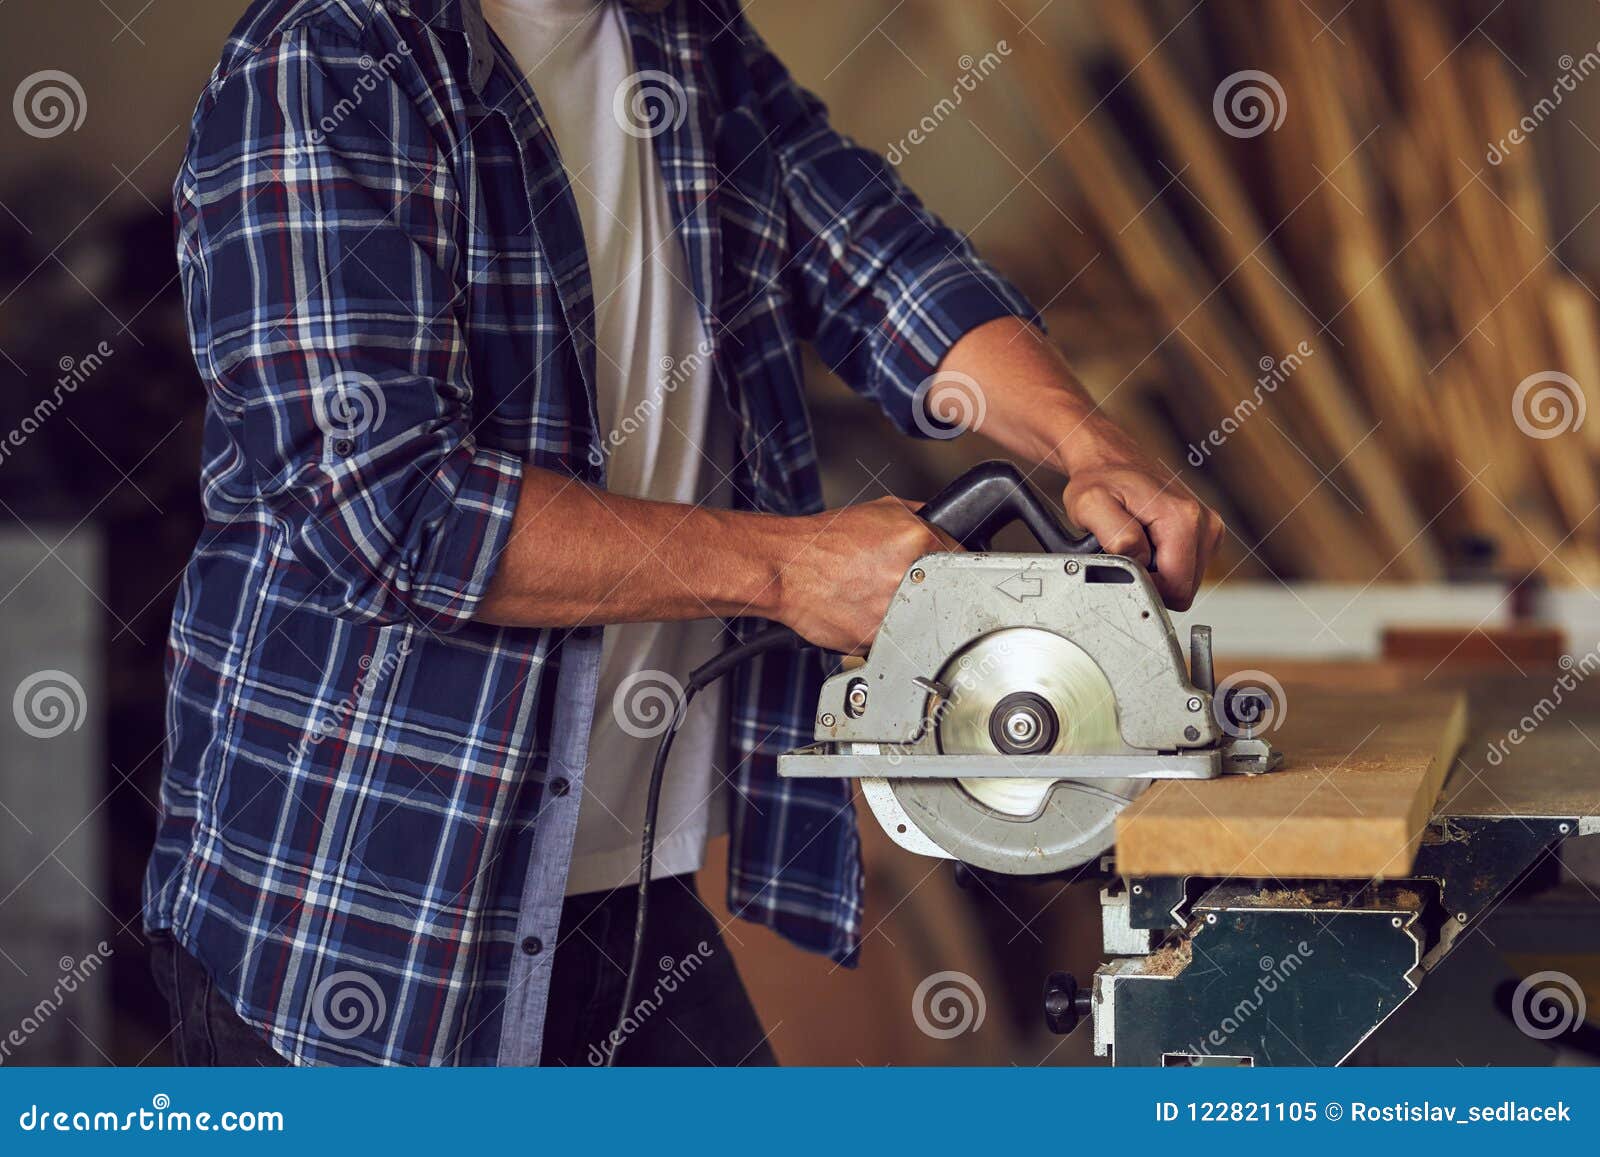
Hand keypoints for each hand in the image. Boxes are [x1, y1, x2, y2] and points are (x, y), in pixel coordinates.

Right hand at [775, 497, 958, 654]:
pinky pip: (892, 637)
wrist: (785, 568)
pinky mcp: (875, 639)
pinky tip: (862, 611)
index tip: (945, 570)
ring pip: (919, 619)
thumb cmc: (824, 541)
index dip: (951, 565)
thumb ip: (919, 519)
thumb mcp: (880, 510)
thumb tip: (944, 526)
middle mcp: (909, 578)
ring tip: (876, 596)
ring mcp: (893, 612)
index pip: (960, 558)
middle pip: (943, 591)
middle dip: (928, 588)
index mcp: (916, 541)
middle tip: (899, 582)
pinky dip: (882, 628)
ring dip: (907, 612)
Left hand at [1062, 418, 1223, 610]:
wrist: (1109, 458)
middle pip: (1184, 589)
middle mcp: (1205, 523)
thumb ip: (1117, 537)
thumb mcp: (1090, 506)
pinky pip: (1185, 568)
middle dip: (1153, 581)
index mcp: (1183, 519)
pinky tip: (1148, 542)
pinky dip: (1164, 563)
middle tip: (1127, 554)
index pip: (1177, 589)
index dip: (1146, 589)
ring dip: (1158, 572)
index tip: (1123, 568)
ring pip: (1185, 581)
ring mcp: (1209, 528)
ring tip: (1136, 544)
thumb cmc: (1099, 479)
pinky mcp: (1205, 533)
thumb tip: (1140, 561)